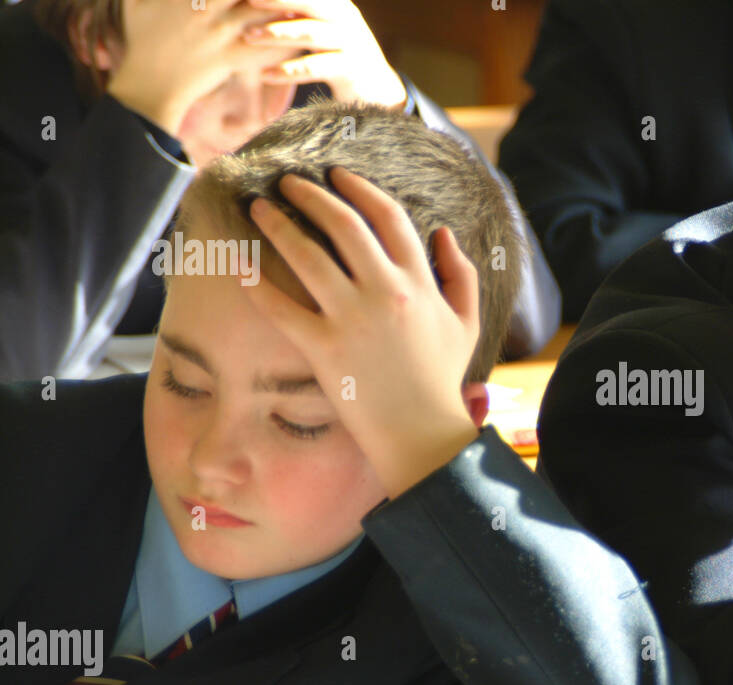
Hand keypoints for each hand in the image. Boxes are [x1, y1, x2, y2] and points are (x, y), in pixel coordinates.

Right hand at [107, 0, 296, 134]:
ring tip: (301, 8)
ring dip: (281, 9)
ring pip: (259, 15)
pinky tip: (298, 36)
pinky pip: (262, 49)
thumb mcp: (134, 4)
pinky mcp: (229, 60)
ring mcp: (219, 36)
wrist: (148, 84)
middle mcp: (206, 12)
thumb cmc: (142, 40)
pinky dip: (281, 42)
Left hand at [242, 0, 407, 107]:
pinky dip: (288, 70)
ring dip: (275, 33)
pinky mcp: (351, 70)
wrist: (378, 90)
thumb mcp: (323, 28)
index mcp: (336, 4)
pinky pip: (315, 67)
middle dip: (274, 0)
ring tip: (247, 36)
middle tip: (245, 0)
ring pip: (309, 33)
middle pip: (308, 2)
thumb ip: (302, 14)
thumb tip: (258, 3)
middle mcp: (346, 19)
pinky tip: (266, 74)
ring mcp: (351, 43)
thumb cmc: (339, 55)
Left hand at [246, 167, 480, 497]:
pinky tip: (238, 262)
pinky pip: (281, 307)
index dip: (359, 188)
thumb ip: (462, 274)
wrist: (421, 432)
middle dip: (310, 195)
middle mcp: (385, 291)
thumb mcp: (466, 322)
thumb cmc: (442, 378)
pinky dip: (255, 282)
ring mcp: (352, 319)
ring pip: (307, 255)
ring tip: (258, 207)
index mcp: (419, 281)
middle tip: (287, 182)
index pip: (388, 217)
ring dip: (278, 224)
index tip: (336, 175)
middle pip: (343, 224)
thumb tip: (445, 235)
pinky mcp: (324, 348)